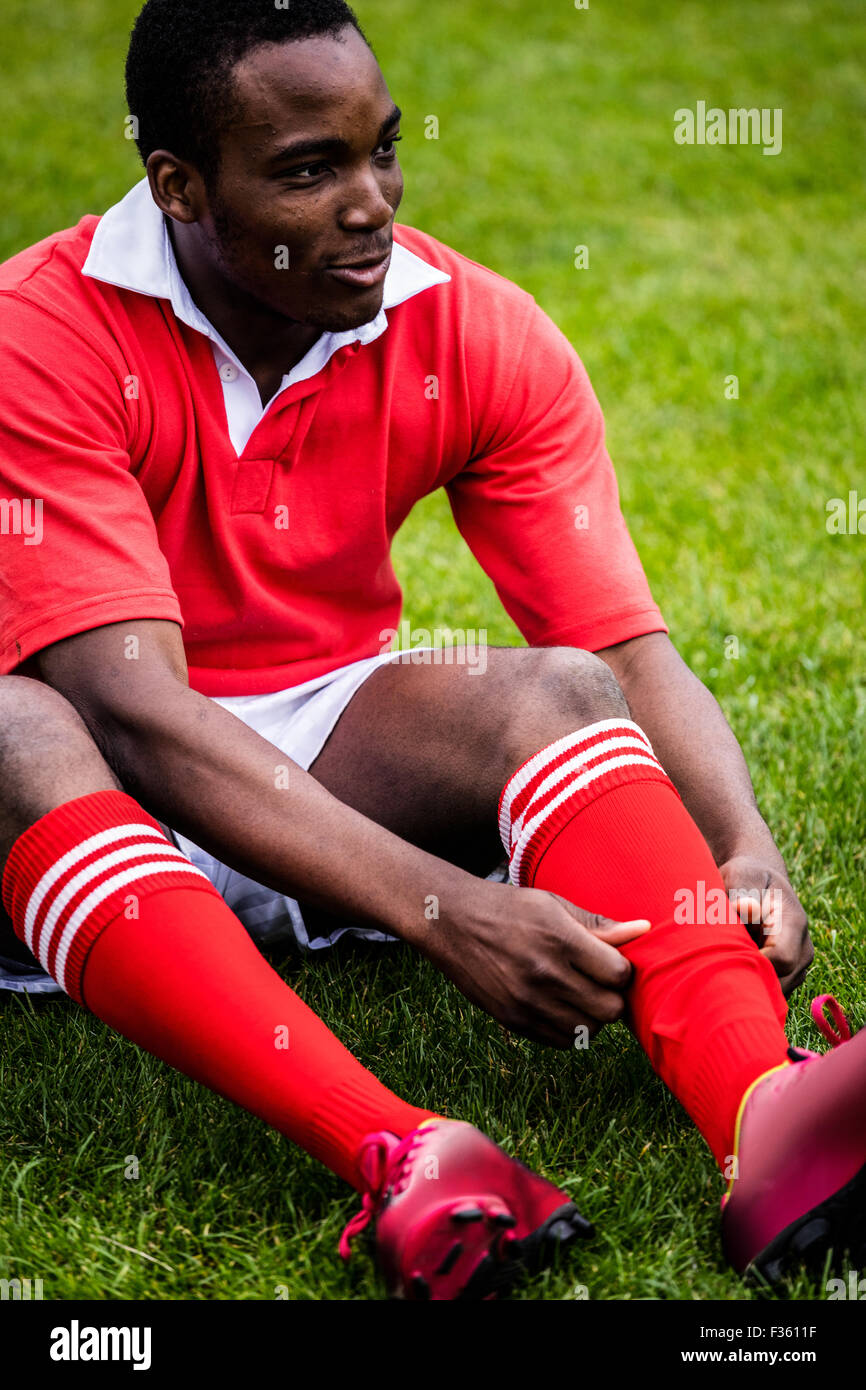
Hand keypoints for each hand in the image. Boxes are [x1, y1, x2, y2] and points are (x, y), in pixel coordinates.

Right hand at [430, 879, 650, 1047]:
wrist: (452, 922)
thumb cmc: (509, 908)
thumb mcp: (554, 905)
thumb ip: (599, 924)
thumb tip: (644, 930)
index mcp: (559, 938)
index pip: (619, 974)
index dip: (621, 970)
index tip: (609, 962)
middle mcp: (544, 973)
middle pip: (610, 1009)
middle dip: (611, 996)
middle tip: (597, 982)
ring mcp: (527, 1001)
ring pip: (589, 1031)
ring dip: (592, 1016)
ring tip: (578, 994)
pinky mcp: (513, 1020)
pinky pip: (561, 1041)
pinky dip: (569, 1029)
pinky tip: (559, 1006)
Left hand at [719, 856, 812, 995]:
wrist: (758, 881)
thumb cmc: (746, 877)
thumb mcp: (741, 874)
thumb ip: (742, 891)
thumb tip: (745, 909)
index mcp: (793, 923)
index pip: (782, 958)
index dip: (754, 963)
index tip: (726, 956)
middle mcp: (802, 948)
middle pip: (780, 982)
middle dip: (749, 979)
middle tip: (716, 967)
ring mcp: (798, 966)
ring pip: (775, 992)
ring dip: (749, 984)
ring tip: (724, 965)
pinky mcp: (788, 976)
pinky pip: (771, 993)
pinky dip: (751, 987)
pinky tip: (731, 971)